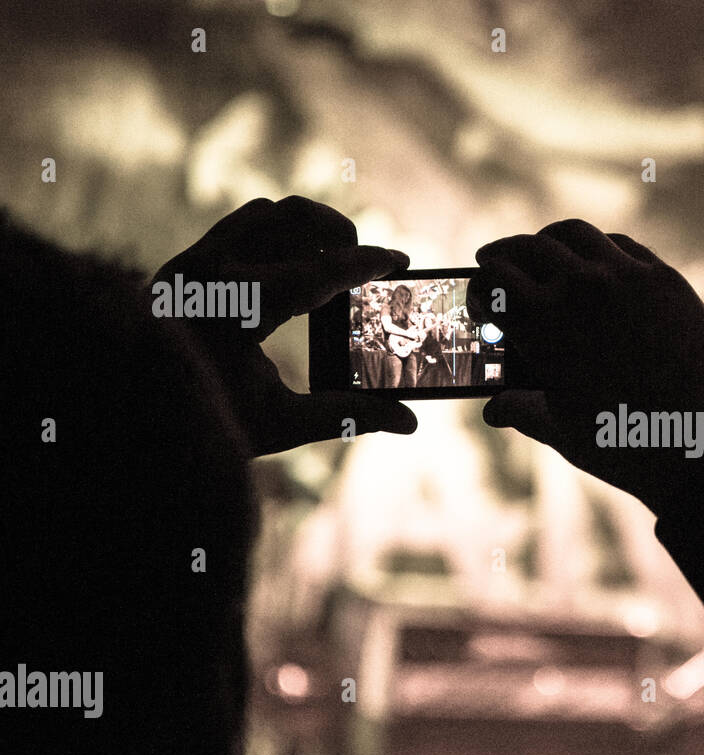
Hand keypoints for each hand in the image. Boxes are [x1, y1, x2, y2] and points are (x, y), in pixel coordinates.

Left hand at [152, 196, 417, 455]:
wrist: (126, 416)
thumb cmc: (206, 422)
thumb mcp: (281, 423)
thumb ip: (348, 416)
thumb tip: (408, 422)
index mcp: (237, 307)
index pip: (319, 270)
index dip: (368, 264)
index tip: (400, 261)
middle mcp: (210, 271)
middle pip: (295, 218)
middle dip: (340, 233)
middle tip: (365, 263)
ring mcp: (189, 261)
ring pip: (265, 214)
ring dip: (307, 230)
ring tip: (332, 264)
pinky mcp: (180, 263)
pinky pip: (237, 227)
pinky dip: (274, 237)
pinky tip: (292, 271)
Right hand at [469, 220, 703, 514]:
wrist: (701, 445)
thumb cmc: (624, 445)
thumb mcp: (561, 430)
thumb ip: (522, 411)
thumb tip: (495, 409)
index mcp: (541, 324)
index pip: (492, 281)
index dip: (479, 289)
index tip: (482, 301)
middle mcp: (578, 287)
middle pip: (526, 249)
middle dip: (504, 257)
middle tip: (497, 263)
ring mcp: (626, 276)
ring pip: (574, 234)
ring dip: (549, 241)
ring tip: (545, 253)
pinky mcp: (665, 279)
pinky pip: (622, 246)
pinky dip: (599, 249)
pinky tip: (598, 264)